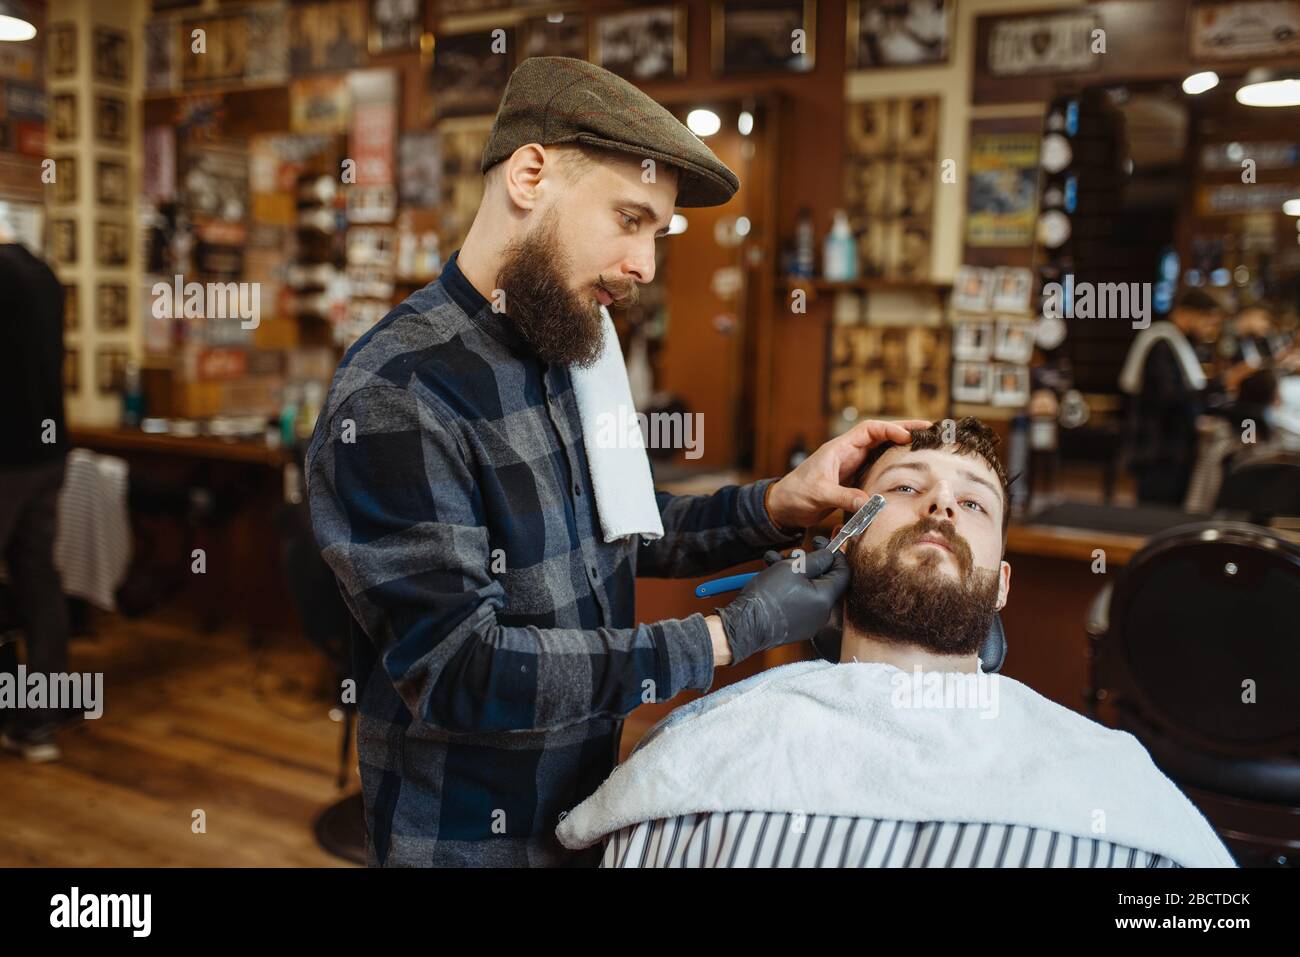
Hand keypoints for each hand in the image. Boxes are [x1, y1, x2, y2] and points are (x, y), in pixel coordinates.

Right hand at [715, 542, 849, 664]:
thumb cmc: (768, 596)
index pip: (843, 572)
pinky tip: (770, 577)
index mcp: (825, 599)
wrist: (745, 625)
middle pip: (823, 579)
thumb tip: (829, 555)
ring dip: (793, 572)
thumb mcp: (793, 568)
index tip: (821, 543)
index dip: (834, 554)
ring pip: (807, 588)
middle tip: (793, 553)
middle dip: (807, 562)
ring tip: (774, 561)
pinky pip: (798, 601)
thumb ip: (816, 559)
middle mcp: (821, 613)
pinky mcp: (795, 626)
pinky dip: (788, 587)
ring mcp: (808, 622)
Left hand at [765, 419, 928, 529]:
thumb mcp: (819, 495)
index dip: (889, 429)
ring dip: (901, 447)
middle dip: (904, 430)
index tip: (907, 436)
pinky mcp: (853, 479)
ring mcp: (851, 465)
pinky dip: (893, 465)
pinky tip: (908, 468)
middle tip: (929, 429)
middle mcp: (847, 453)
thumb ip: (842, 497)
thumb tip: (868, 503)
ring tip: (925, 445)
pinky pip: (877, 467)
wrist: (783, 507)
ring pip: (881, 450)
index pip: (869, 430)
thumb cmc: (796, 495)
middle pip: (880, 435)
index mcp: (839, 448)